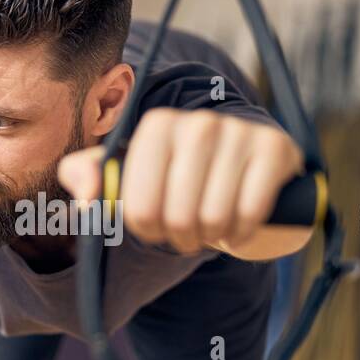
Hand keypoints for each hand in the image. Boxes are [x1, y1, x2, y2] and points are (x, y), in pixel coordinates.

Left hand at [57, 108, 305, 255]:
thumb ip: (92, 177)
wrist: (246, 171)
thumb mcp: (132, 175)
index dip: (147, 229)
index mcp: (156, 126)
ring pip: (215, 217)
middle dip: (182, 237)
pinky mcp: (273, 148)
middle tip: (187, 231)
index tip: (154, 225)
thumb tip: (86, 194)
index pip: (139, 207)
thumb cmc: (181, 178)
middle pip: (178, 216)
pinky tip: (239, 224)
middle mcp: (197, 122)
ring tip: (211, 226)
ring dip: (213, 235)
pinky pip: (250, 212)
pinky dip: (242, 232)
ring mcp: (238, 132)